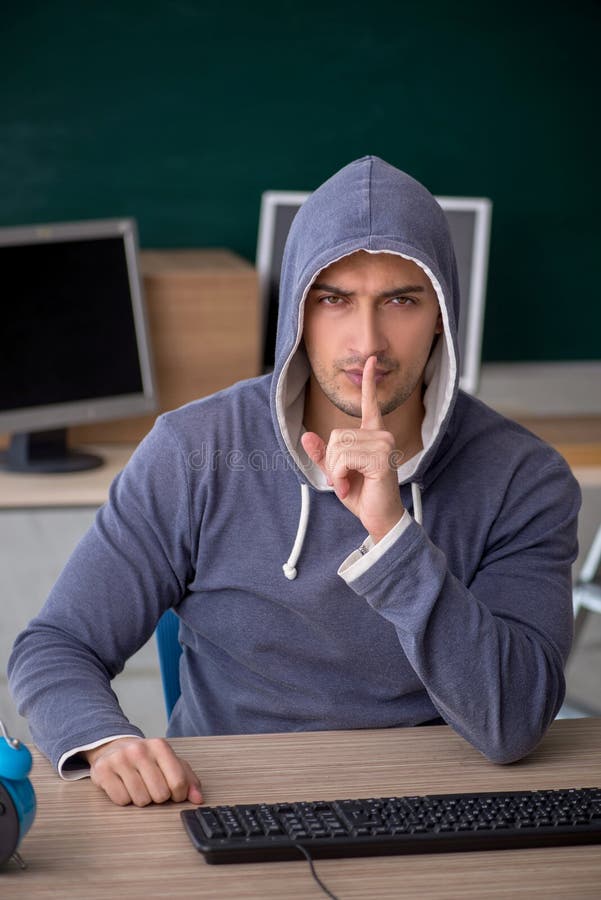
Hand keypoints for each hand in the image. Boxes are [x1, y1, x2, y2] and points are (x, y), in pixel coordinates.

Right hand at [83, 737, 202, 806]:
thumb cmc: (146, 759)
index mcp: (160, 746)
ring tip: (138, 786)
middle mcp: (139, 750)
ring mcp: (120, 759)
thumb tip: (198, 799)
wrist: (114, 748)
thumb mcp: (170, 763)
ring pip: (141, 800)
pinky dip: (124, 799)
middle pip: (160, 794)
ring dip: (141, 799)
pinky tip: (124, 787)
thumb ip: (188, 779)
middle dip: (158, 797)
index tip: (173, 793)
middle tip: (152, 787)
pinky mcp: (102, 770)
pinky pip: (121, 800)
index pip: (178, 781)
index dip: (178, 795)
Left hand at [301, 355, 403, 542]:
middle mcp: (382, 436)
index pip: (371, 404)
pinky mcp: (381, 459)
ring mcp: (384, 445)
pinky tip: (350, 488)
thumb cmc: (361, 495)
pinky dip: (340, 476)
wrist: (378, 518)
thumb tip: (306, 436)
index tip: (369, 361)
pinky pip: (344, 460)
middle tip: (344, 481)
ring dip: (336, 471)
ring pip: (338, 448)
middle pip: (336, 436)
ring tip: (349, 485)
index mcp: (374, 435)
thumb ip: (323, 455)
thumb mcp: (336, 472)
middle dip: (333, 462)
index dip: (368, 383)